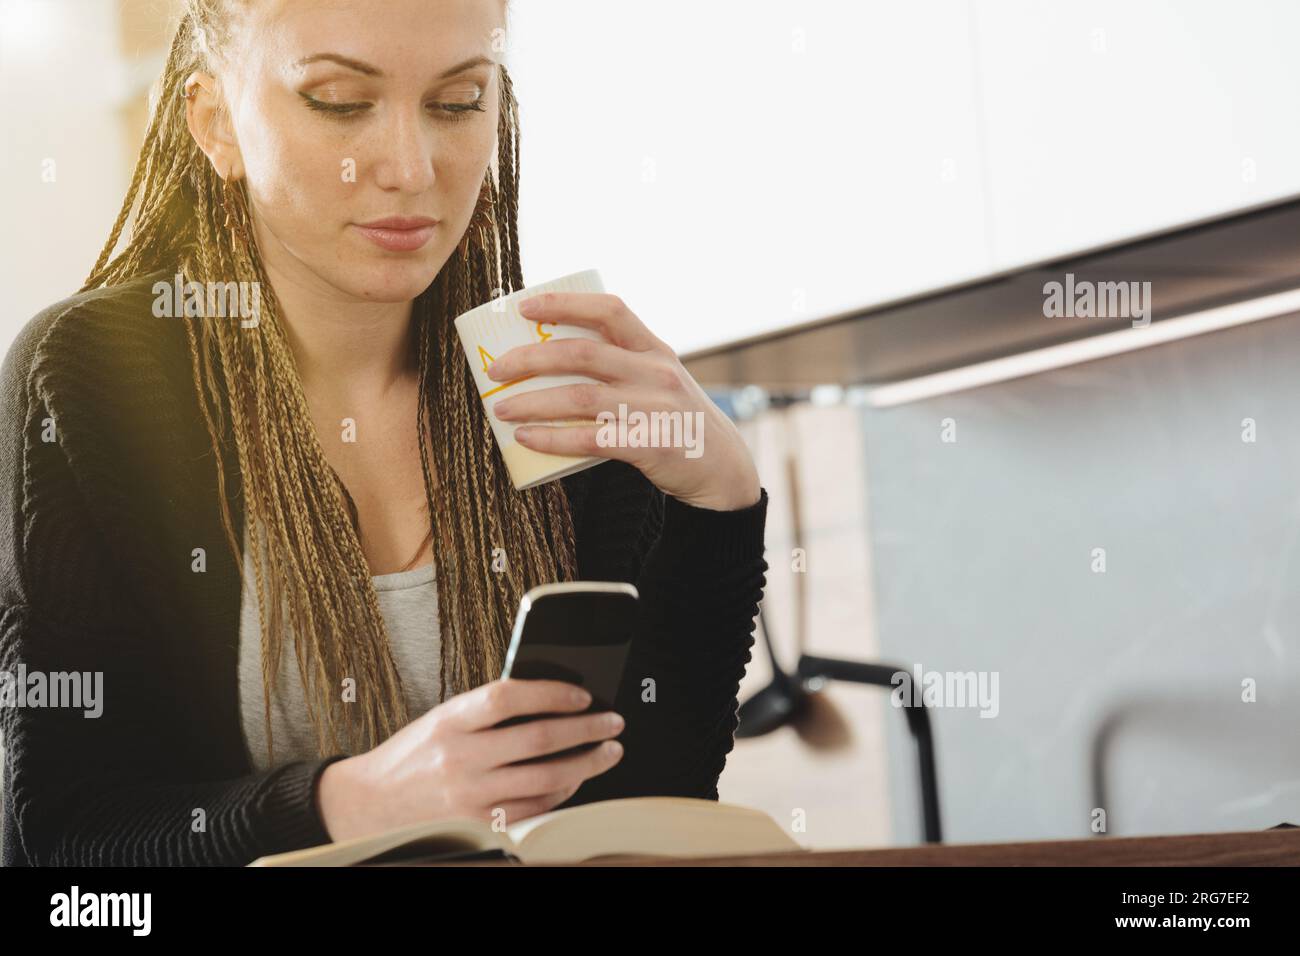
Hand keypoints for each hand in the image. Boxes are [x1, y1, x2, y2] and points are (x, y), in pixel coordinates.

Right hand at [315, 678, 624, 842]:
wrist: (369, 804)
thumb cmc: (414, 755)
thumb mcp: (443, 718)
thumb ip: (488, 709)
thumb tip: (551, 699)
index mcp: (450, 720)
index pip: (508, 696)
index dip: (551, 692)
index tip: (583, 693)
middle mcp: (459, 758)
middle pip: (537, 740)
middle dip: (585, 729)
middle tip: (612, 721)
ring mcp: (469, 796)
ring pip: (544, 778)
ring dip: (585, 763)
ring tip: (607, 751)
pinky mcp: (478, 825)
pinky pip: (533, 810)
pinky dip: (561, 793)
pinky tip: (576, 780)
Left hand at [487, 292, 760, 511]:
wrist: (722, 470)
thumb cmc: (677, 421)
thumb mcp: (660, 380)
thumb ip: (623, 366)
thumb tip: (550, 359)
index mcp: (655, 349)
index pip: (609, 309)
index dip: (564, 304)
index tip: (524, 307)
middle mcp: (656, 372)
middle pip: (582, 353)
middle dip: (531, 358)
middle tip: (496, 371)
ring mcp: (655, 408)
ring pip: (579, 397)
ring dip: (532, 402)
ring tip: (500, 410)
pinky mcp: (650, 445)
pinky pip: (590, 438)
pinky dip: (553, 438)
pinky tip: (527, 439)